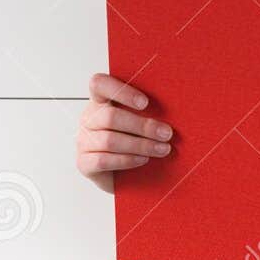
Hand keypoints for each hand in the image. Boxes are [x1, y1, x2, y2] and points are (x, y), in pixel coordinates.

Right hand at [76, 72, 173, 191]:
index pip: (99, 84)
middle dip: (142, 126)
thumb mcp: (141, 124)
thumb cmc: (135, 143)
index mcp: (100, 102)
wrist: (124, 175)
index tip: (145, 103)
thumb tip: (175, 111)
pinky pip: (104, 160)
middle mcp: (88, 119)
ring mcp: (84, 141)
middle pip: (110, 117)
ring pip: (109, 140)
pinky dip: (127, 160)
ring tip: (162, 149)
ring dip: (140, 145)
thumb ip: (148, 113)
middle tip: (166, 133)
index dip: (120, 91)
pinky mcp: (84, 163)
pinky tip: (143, 160)